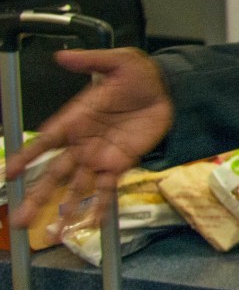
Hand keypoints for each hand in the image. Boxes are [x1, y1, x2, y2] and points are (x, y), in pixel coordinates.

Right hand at [4, 48, 172, 223]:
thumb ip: (90, 61)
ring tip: (50, 233)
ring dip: (64, 209)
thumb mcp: (118, 62)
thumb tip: (61, 56)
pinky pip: (107, 189)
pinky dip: (99, 207)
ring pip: (76, 187)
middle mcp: (82, 143)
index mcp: (75, 119)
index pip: (44, 141)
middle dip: (36, 196)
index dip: (26, 157)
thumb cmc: (140, 76)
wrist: (171, 89)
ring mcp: (100, 156)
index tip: (9, 175)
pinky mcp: (120, 164)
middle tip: (19, 219)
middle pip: (54, 173)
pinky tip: (89, 225)